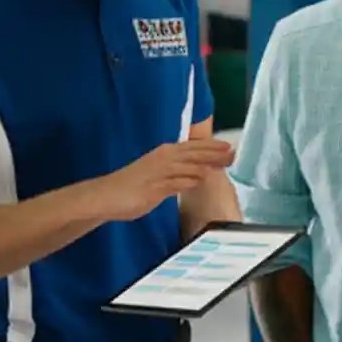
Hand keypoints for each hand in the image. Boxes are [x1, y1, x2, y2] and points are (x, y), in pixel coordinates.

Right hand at [90, 140, 235, 221]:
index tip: (228, 146)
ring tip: (225, 163)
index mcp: (164, 153)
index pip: (192, 147)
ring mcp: (159, 172)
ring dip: (207, 163)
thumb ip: (178, 175)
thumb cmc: (132, 185)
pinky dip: (189, 179)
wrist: (107, 195)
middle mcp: (163, 159)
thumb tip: (197, 174)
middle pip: (193, 153)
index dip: (211, 146)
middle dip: (215, 152)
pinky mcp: (155, 187)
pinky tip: (202, 178)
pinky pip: (175, 182)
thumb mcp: (159, 176)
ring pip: (187, 165)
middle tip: (233, 152)